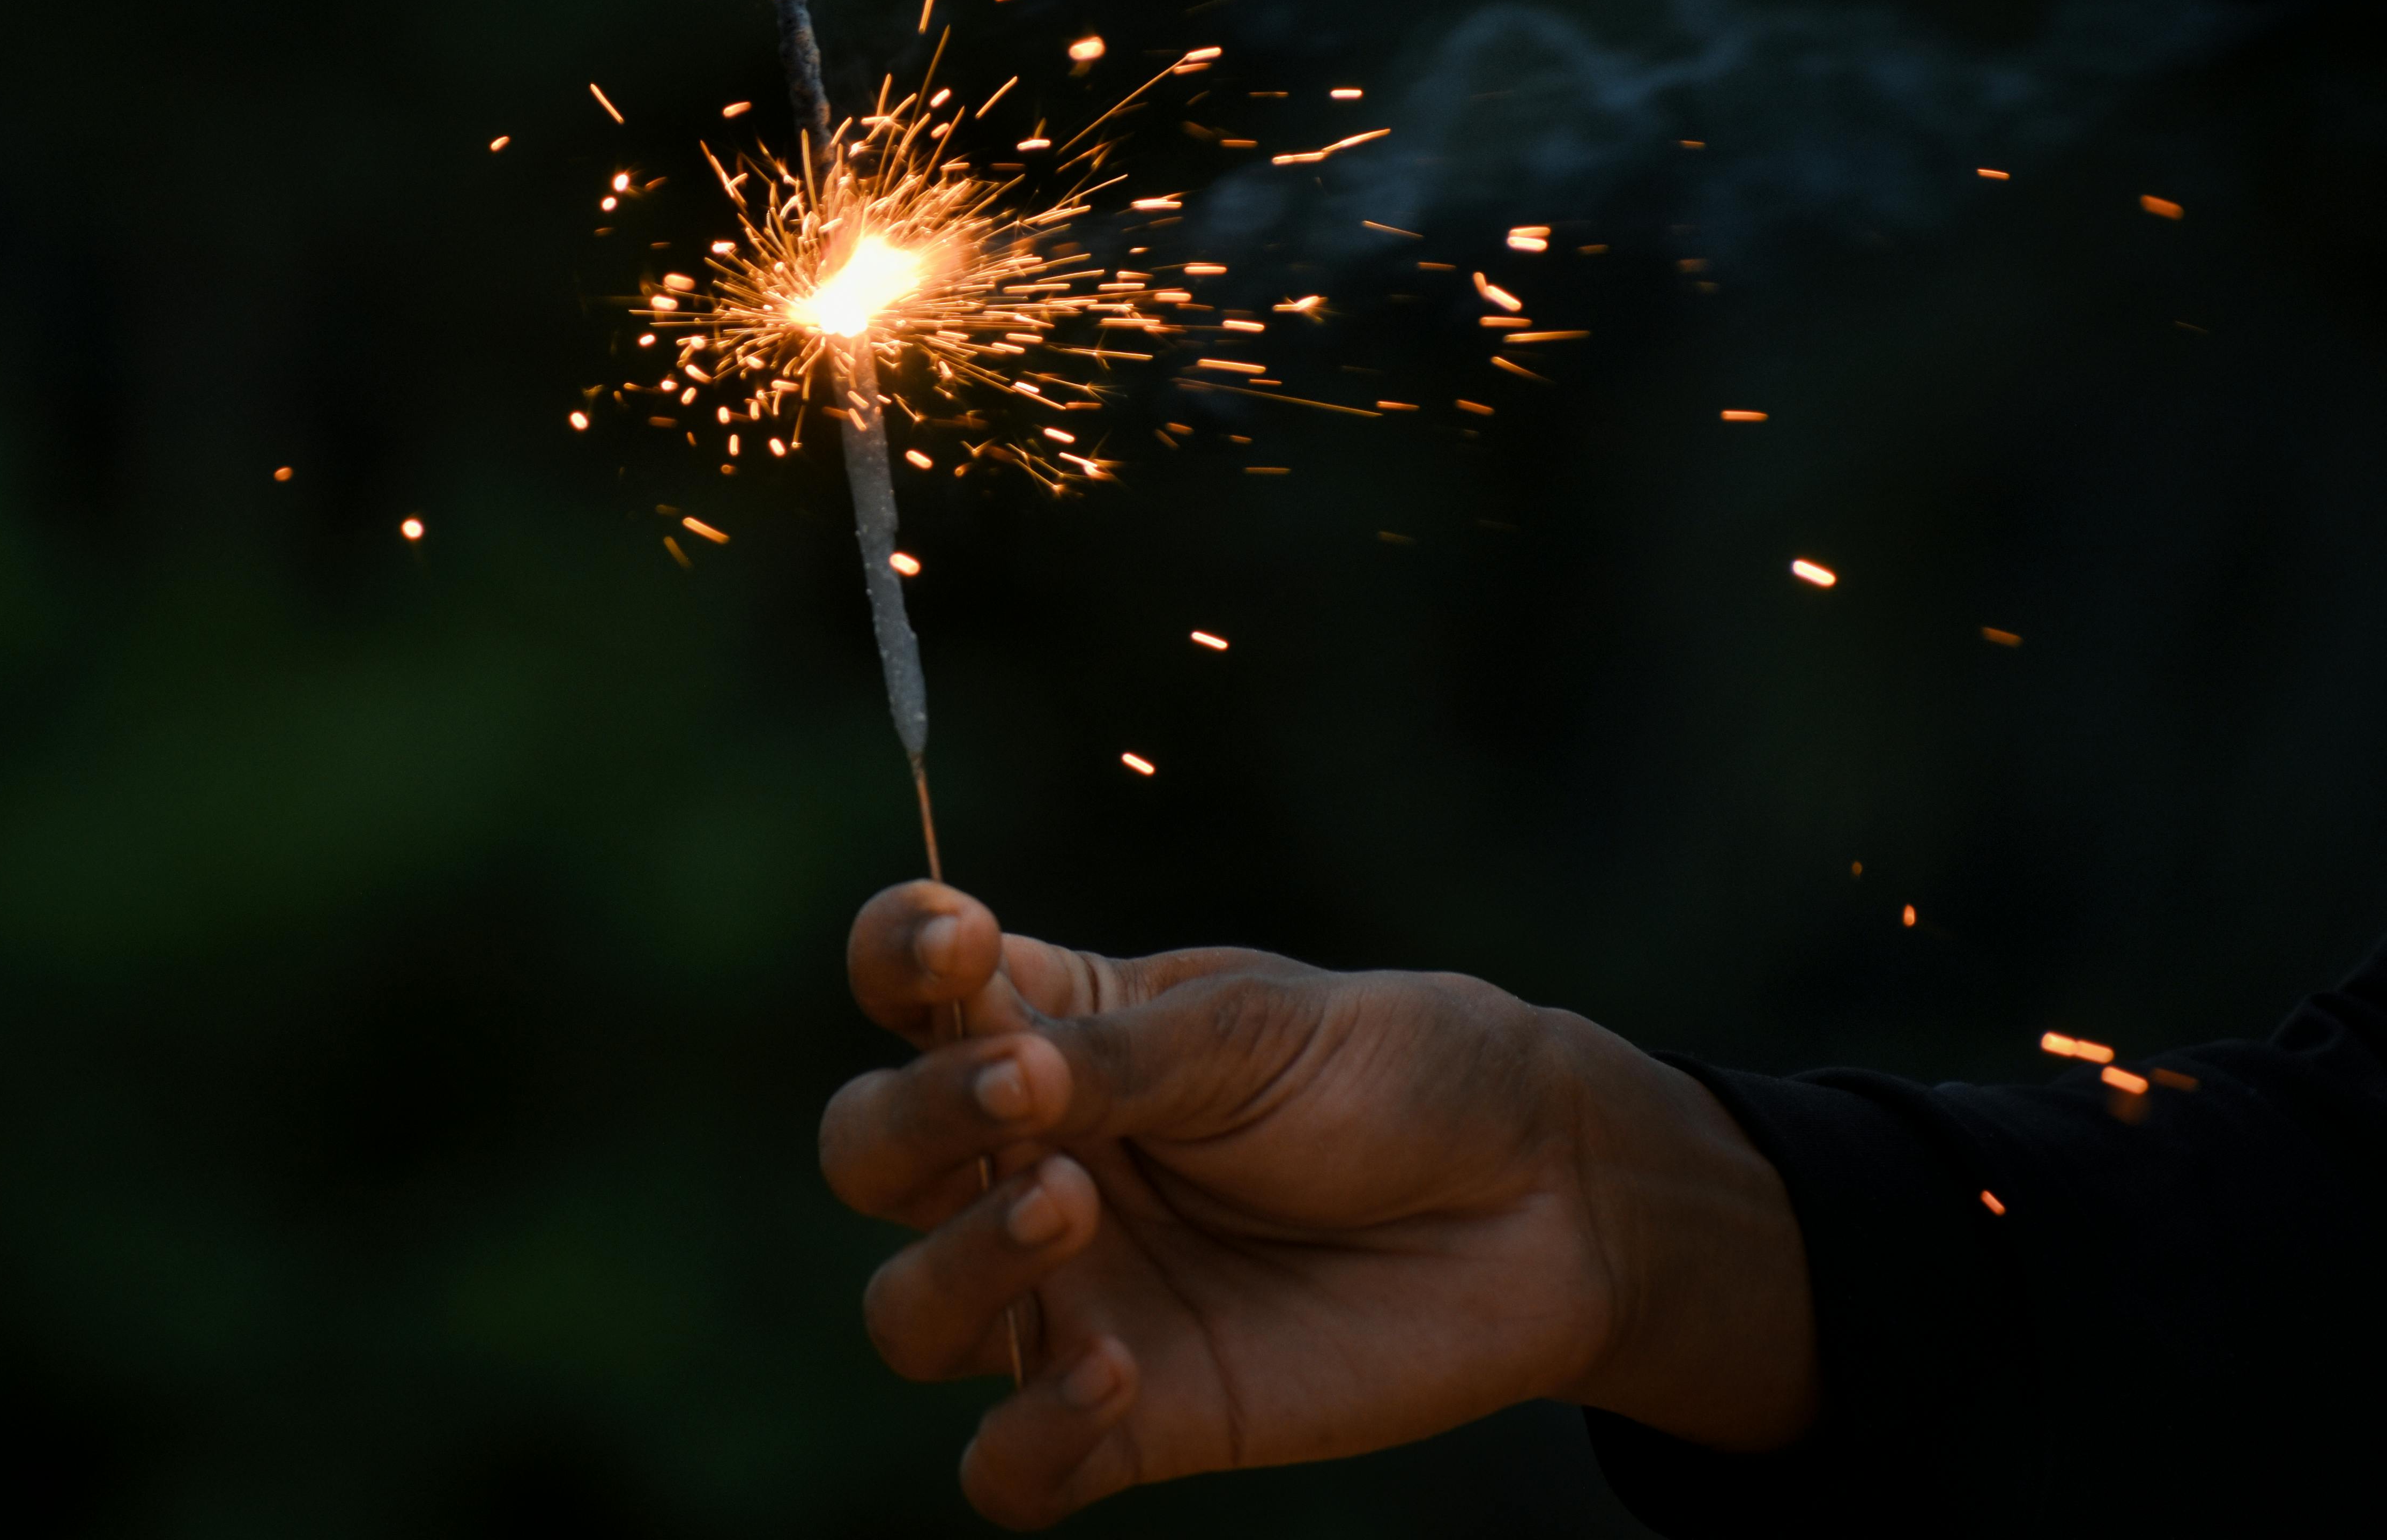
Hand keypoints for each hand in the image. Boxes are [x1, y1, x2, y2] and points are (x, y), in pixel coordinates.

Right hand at [820, 882, 1815, 1526]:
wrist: (1540, 1200)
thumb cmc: (1395, 1077)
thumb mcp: (1255, 1029)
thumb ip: (1114, 1059)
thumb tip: (997, 1075)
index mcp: (1048, 1029)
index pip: (906, 982)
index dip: (895, 954)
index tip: (955, 940)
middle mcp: (1030, 1158)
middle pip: (869, 1153)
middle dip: (912, 1122)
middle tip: (1022, 1096)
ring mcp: (1068, 1293)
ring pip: (909, 1314)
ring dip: (960, 1264)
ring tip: (1070, 1211)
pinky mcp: (1128, 1417)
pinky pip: (1004, 1469)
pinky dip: (1025, 1435)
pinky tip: (1106, 1374)